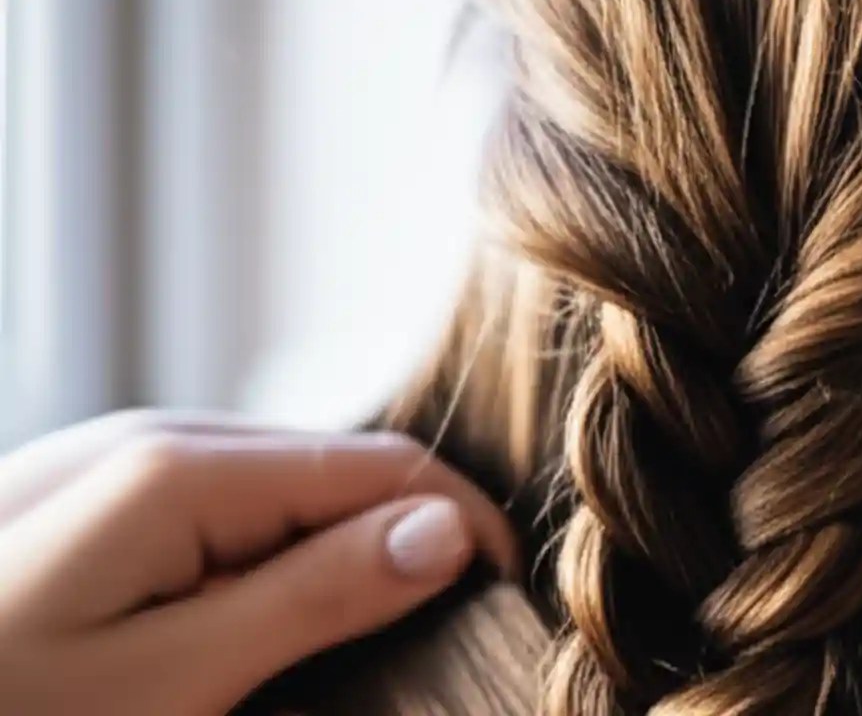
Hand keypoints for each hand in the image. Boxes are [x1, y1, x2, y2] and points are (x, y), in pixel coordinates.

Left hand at [0, 411, 517, 715]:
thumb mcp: (168, 686)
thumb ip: (310, 596)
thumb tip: (442, 530)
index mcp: (181, 470)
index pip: (382, 467)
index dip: (462, 522)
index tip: (504, 596)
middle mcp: (155, 439)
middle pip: (336, 465)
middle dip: (408, 533)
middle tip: (444, 625)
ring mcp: (117, 460)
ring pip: (284, 481)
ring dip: (343, 544)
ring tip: (369, 622)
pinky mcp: (93, 495)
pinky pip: (222, 500)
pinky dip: (276, 547)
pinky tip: (268, 606)